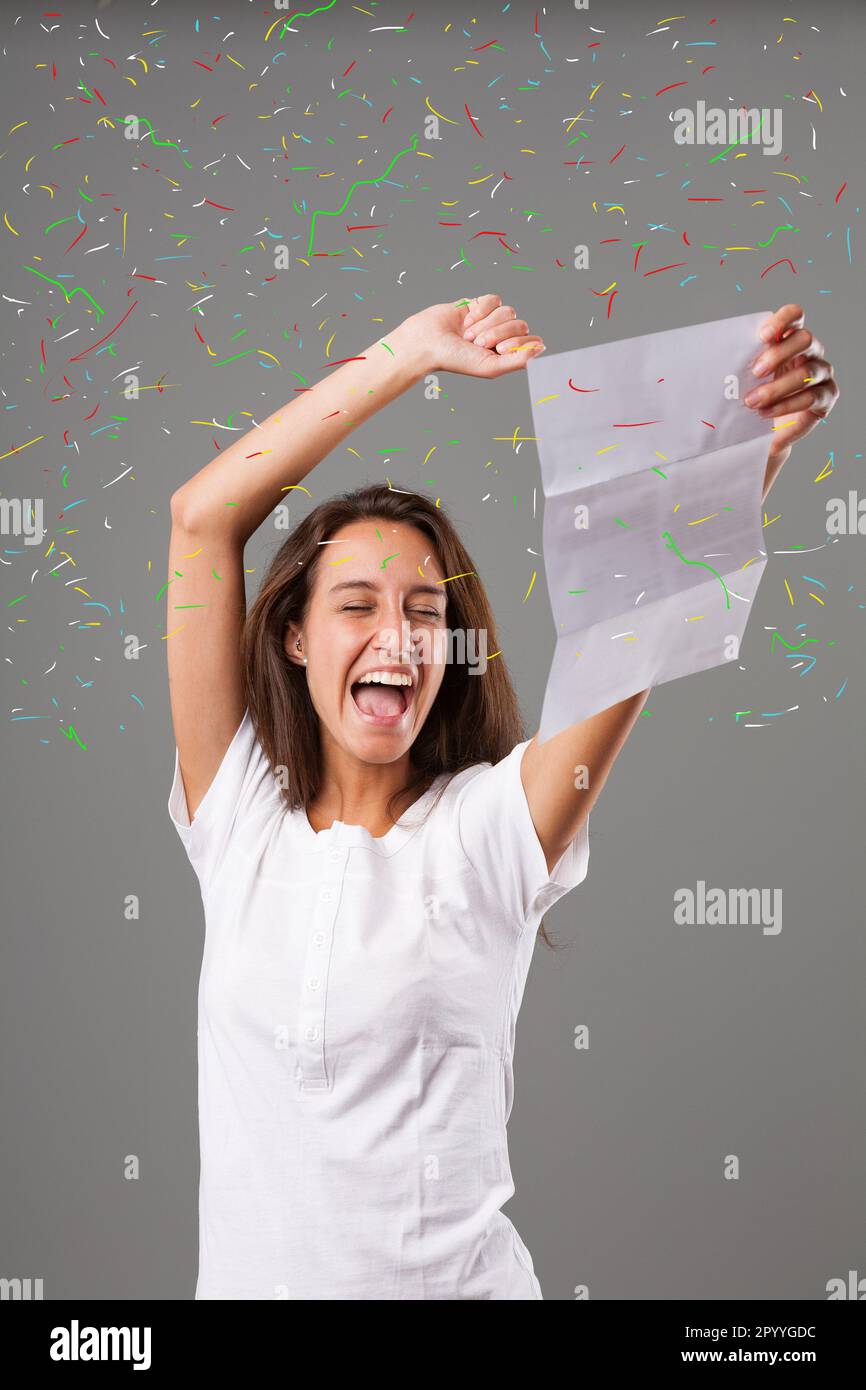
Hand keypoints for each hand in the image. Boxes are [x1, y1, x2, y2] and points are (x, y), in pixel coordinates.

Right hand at [397, 293, 545, 377]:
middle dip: (498, 333)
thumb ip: (519, 361)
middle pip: (520, 324)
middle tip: (478, 343)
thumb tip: (542, 349)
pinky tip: (466, 320)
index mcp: (506, 354)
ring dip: (486, 323)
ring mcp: (491, 319)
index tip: (501, 350)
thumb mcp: (490, 367)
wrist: (427, 342)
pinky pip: (494, 299)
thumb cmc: (455, 360)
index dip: (519, 343)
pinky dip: (480, 310)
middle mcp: (501, 336)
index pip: (531, 342)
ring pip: (508, 311)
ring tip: (469, 334)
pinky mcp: (480, 304)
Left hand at [744, 302, 838, 470]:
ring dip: (777, 387)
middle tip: (755, 371)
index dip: (782, 320)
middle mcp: (811, 351)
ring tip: (752, 402)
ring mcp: (822, 372)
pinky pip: (811, 397)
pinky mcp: (827, 395)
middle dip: (778, 354)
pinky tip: (766, 413)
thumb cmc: (752, 398)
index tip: (763, 335)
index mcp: (790, 338)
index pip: (795, 315)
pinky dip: (786, 405)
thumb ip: (737, 363)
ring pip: (807, 371)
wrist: (763, 431)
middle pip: (804, 339)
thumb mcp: (742, 378)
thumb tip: (702, 359)